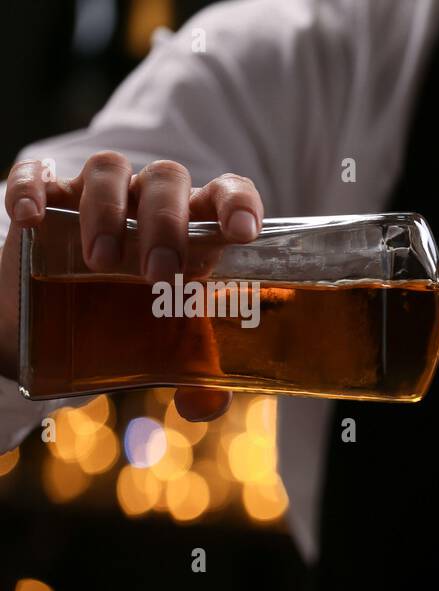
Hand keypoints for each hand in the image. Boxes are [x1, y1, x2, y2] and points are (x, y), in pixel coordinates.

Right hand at [2, 152, 266, 419]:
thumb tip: (204, 406)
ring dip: (108, 209)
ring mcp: (99, 196)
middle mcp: (151, 203)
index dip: (239, 203)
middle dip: (167, 223)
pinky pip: (38, 174)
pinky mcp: (47, 200)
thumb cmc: (136, 324)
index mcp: (196, 227)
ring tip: (101, 262)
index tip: (242, 232)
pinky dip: (32, 188)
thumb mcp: (169, 353)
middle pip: (167, 181)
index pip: (227, 192)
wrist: (63, 327)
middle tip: (158, 274)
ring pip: (109, 169)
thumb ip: (197, 377)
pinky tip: (29, 220)